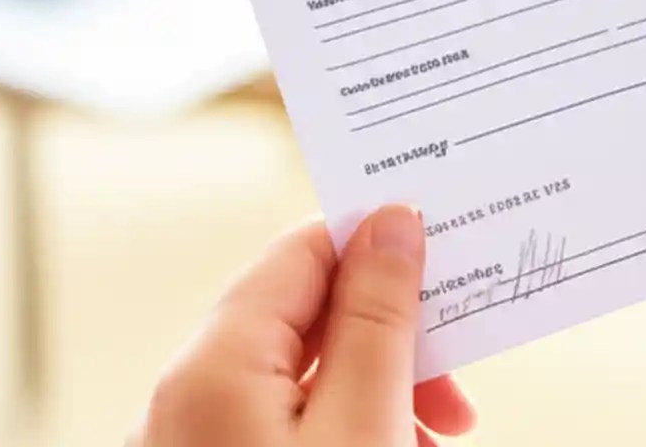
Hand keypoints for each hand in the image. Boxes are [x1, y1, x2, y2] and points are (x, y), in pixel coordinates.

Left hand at [128, 205, 475, 445]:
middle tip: (457, 378)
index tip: (446, 254)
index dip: (380, 242)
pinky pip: (288, 424)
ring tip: (438, 432)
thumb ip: (378, 318)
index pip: (303, 249)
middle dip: (394, 336)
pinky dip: (348, 426)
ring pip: (304, 376)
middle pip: (307, 316)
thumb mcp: (366, 423)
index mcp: (213, 365)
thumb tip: (392, 221)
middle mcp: (188, 394)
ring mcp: (196, 439)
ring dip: (382, 389)